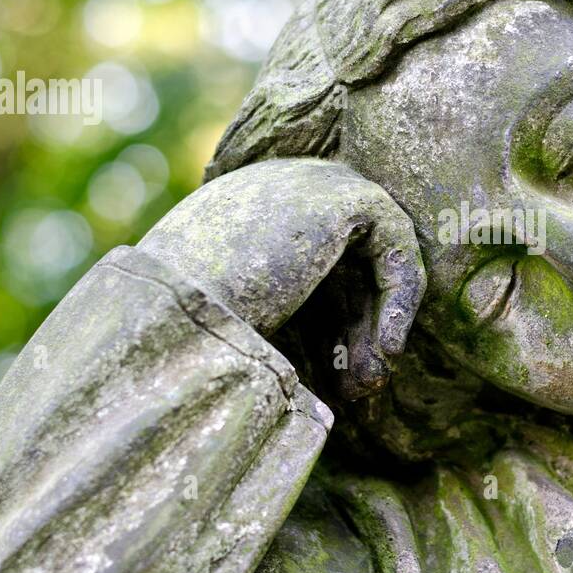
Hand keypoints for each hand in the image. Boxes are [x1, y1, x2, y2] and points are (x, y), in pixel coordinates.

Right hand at [137, 158, 426, 398]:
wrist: (173, 315)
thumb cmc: (193, 338)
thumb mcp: (244, 326)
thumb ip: (289, 323)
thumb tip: (344, 360)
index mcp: (239, 215)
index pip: (304, 270)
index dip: (328, 332)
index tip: (335, 385)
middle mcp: (274, 189)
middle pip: (341, 267)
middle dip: (355, 334)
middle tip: (361, 390)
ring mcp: (308, 182)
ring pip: (370, 262)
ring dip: (376, 327)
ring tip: (370, 385)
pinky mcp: (344, 194)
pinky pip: (396, 248)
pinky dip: (399, 302)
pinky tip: (389, 349)